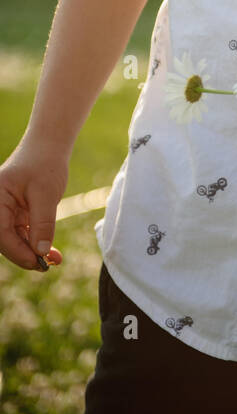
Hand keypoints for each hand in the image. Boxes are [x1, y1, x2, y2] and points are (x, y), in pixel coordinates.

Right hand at [0, 141, 67, 270]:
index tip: (38, 263)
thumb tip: (41, 252)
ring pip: (14, 239)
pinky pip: (22, 233)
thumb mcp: (46, 194)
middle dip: (26, 254)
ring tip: (54, 260)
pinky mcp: (15, 213)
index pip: (2, 234)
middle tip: (47, 266)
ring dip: (32, 251)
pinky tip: (51, 252)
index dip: (19, 252)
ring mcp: (4, 211)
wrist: (49, 147)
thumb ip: (42, 224)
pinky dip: (35, 242)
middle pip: (6, 240)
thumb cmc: (45, 164)